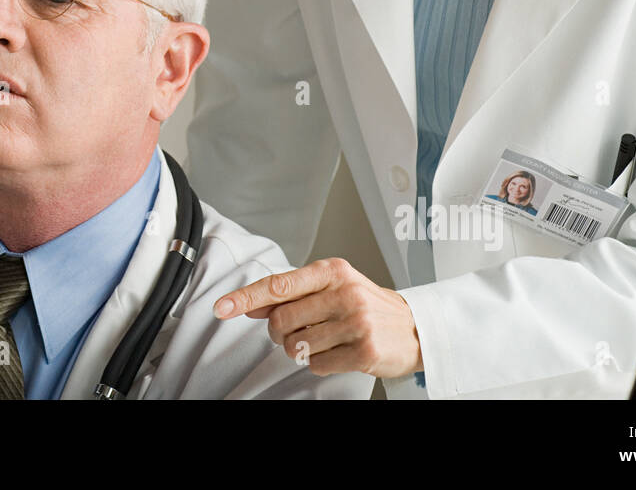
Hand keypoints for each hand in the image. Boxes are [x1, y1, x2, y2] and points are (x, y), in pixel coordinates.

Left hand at [213, 258, 422, 378]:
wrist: (414, 327)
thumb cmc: (366, 305)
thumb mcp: (331, 287)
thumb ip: (291, 294)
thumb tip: (250, 304)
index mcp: (332, 271)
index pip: (279, 285)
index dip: (245, 297)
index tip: (222, 307)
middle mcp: (345, 293)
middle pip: (281, 320)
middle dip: (280, 332)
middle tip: (299, 330)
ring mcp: (356, 322)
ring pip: (297, 345)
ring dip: (302, 348)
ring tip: (325, 339)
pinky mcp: (364, 351)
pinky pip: (317, 365)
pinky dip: (320, 363)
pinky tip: (338, 352)